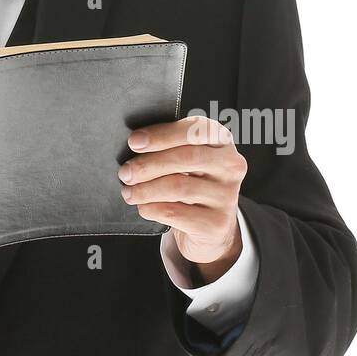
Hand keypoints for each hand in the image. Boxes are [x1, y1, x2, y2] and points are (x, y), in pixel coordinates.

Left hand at [118, 116, 247, 281]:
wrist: (211, 225)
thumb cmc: (192, 182)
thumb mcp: (186, 158)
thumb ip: (168, 146)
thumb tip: (136, 143)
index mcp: (221, 140)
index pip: (195, 130)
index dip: (162, 135)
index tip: (134, 142)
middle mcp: (231, 165)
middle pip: (185, 158)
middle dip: (148, 165)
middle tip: (125, 172)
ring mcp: (227, 196)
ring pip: (178, 187)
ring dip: (145, 189)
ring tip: (129, 192)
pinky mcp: (217, 223)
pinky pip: (175, 213)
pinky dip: (152, 208)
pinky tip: (143, 207)